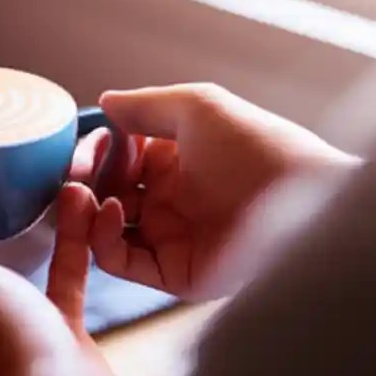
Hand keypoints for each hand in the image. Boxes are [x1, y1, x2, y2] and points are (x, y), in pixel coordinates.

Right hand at [73, 84, 356, 298]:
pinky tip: (113, 209)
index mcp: (178, 158)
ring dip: (84, 209)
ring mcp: (172, 237)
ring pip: (105, 228)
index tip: (85, 142)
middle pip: (106, 191)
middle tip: (72, 172)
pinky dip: (104, 238)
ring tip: (81, 192)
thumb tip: (106, 102)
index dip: (96, 148)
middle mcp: (172, 198)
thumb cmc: (258, 147)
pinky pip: (121, 261)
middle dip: (83, 179)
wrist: (304, 204)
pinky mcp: (174, 272)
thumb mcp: (198, 106)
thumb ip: (146, 104)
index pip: (119, 154)